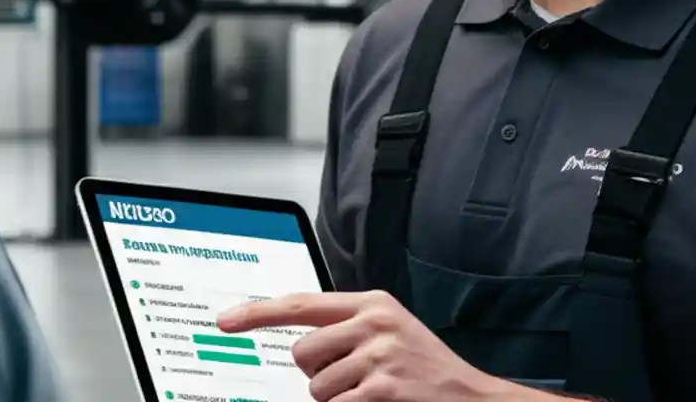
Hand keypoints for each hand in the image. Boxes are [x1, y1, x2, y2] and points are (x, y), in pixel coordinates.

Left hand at [217, 290, 535, 401]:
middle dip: (318, 373)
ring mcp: (379, 356)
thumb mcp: (390, 332)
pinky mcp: (382, 389)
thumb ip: (348, 328)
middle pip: (302, 353)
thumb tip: (300, 344)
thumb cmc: (424, 369)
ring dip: (336, 399)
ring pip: (316, 387)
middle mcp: (374, 323)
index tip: (225, 319)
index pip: (301, 303)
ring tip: (374, 392)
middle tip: (355, 378)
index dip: (257, 312)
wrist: (470, 397)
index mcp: (372, 303)